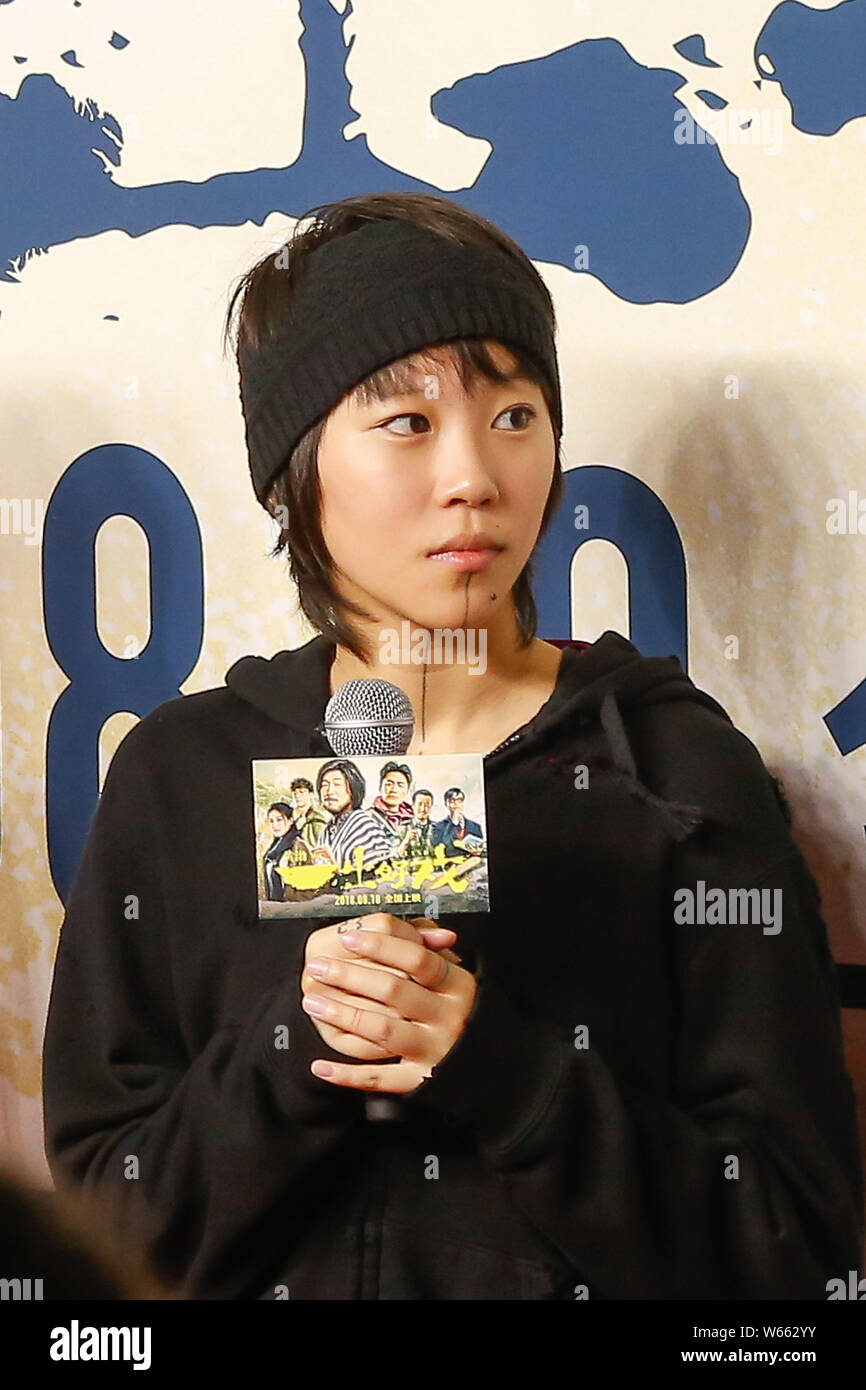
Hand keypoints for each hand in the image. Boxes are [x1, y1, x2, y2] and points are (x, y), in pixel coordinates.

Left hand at [301, 913, 476, 1093]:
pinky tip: (320, 1066)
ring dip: (342, 1016)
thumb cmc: (461, 1010)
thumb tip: (422, 927)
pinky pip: (379, 1079)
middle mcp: (448, 1016)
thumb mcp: (455, 977)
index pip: (417, 958)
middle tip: (317, 966)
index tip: (348, 937)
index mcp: (457, 985)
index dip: (381, 945)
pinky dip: (348, 1075)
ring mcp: (434, 1050)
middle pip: (394, 989)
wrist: (491, 1065)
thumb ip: (432, 950)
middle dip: (350, 976)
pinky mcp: (420, 1080)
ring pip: (382, 1030)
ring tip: (313, 1002)